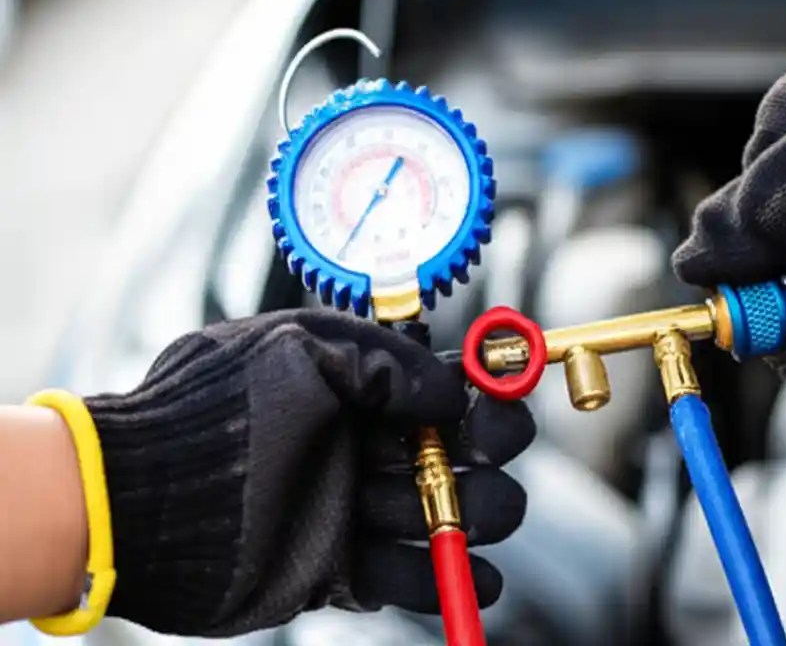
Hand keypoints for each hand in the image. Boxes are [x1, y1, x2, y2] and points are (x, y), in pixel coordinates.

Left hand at [85, 310, 533, 635]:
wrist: (142, 495)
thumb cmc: (217, 406)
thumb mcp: (303, 346)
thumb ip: (386, 361)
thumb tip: (451, 391)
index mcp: (361, 391)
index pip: (451, 394)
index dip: (489, 403)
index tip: (497, 417)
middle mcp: (363, 449)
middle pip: (462, 461)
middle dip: (486, 466)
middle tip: (473, 469)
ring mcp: (351, 511)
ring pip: (445, 520)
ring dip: (473, 522)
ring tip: (463, 528)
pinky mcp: (335, 569)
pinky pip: (408, 579)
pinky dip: (450, 584)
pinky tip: (476, 582)